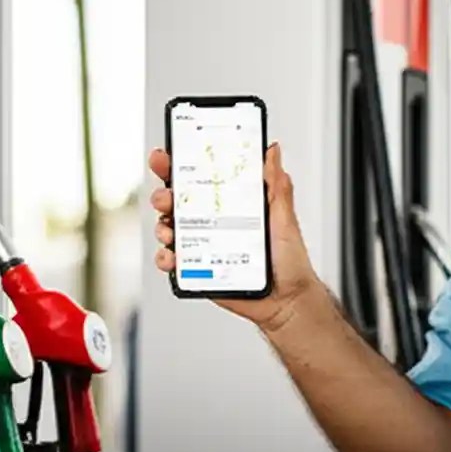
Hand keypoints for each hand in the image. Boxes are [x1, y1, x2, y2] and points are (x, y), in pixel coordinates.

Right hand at [148, 142, 321, 331]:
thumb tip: (272, 152)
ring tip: (170, 230)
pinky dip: (165, 257)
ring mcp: (203, 245)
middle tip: (166, 196)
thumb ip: (276, 185)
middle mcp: (213, 221)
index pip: (200, 177)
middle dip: (162, 193)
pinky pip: (173, 261)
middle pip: (177, 201)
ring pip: (169, 229)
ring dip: (162, 225)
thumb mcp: (284, 217)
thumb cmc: (288, 259)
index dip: (178, 165)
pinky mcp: (198, 269)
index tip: (166, 156)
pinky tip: (172, 256)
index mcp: (231, 203)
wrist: (288, 299)